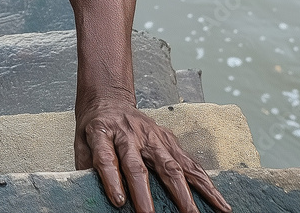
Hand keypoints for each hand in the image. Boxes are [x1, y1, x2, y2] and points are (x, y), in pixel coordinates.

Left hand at [76, 99, 231, 212]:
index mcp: (102, 133)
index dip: (111, 179)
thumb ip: (86, 164)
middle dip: (146, 194)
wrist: (110, 97)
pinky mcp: (169, 140)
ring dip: (183, 194)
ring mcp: (152, 137)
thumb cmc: (95, 125)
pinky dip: (205, 184)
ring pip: (170, 166)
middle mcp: (129, 134)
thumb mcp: (80, 140)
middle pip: (139, 166)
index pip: (106, 158)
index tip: (118, 201)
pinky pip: (189, 163)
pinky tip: (219, 202)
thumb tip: (87, 190)